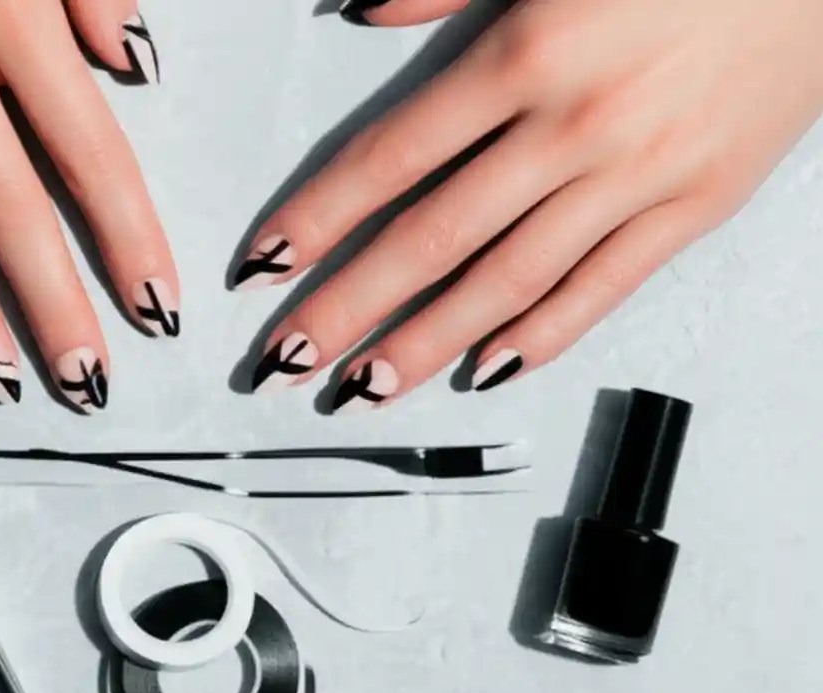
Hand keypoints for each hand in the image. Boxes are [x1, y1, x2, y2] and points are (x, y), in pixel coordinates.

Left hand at [239, 0, 822, 411]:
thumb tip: (361, 11)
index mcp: (526, 52)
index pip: (390, 158)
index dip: (319, 218)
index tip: (266, 265)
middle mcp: (573, 127)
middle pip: (432, 239)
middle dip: (348, 307)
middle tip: (286, 359)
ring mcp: (637, 177)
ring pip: (508, 282)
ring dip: (427, 343)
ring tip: (366, 387)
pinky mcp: (695, 207)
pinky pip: (604, 287)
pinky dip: (542, 336)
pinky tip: (487, 371)